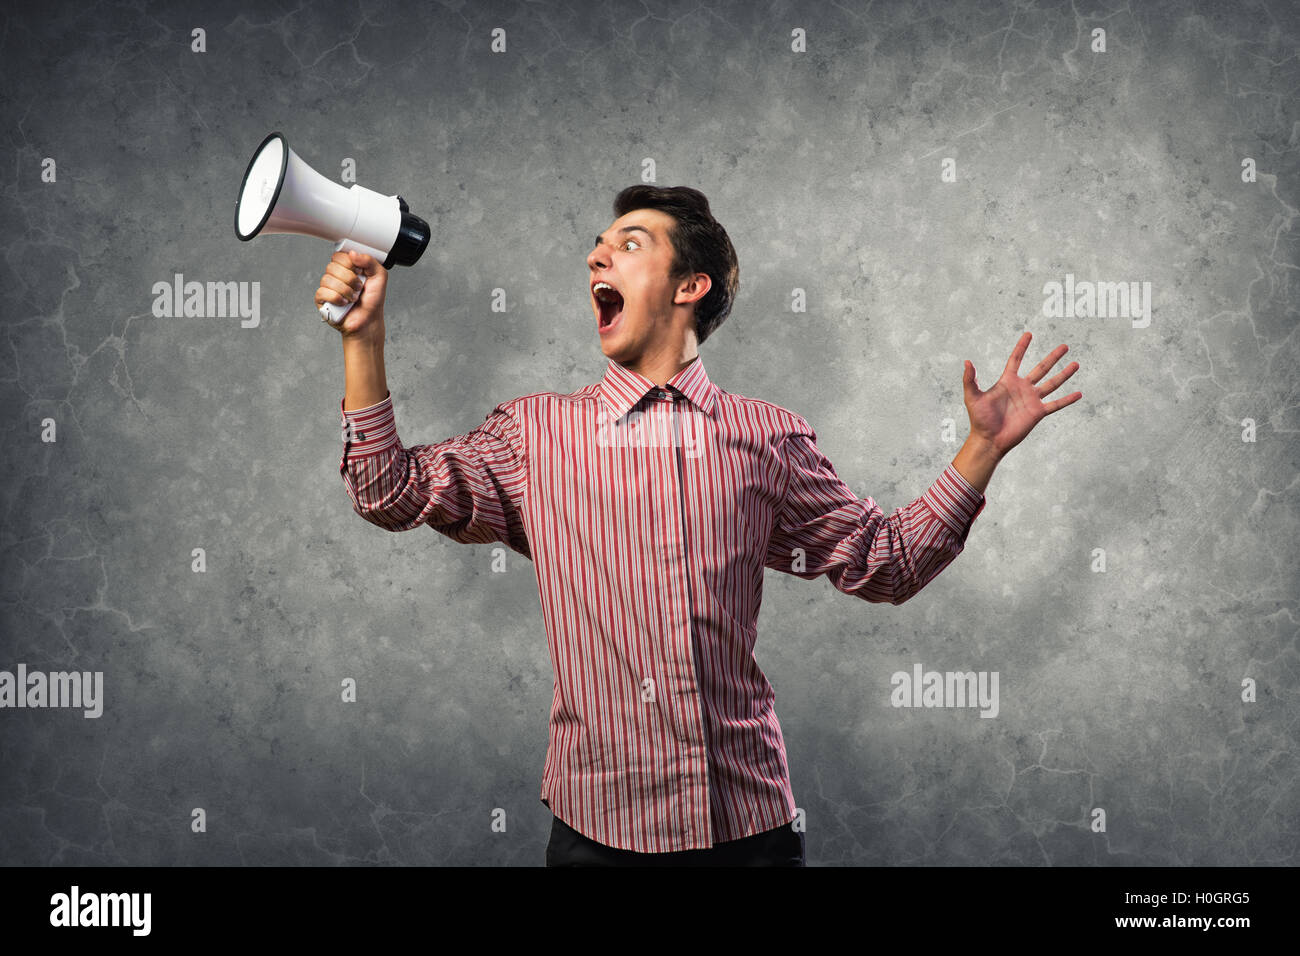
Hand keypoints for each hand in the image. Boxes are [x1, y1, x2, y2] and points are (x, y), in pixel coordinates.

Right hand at [314, 250, 387, 337]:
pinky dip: (336, 298)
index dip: (349, 263)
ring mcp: (328, 287)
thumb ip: (370, 261)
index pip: (339, 255)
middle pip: (332, 266)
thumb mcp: (379, 276)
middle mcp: (336, 276)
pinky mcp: (322, 300)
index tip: (360, 271)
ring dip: (345, 290)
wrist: (369, 321)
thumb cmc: (373, 300)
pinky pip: (322, 292)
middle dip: (350, 278)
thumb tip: (353, 253)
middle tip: (359, 287)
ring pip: (327, 279)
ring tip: (353, 298)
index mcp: (347, 268)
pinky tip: (344, 303)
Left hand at [963, 332, 1080, 457]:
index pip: (1016, 359)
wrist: (989, 440)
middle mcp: (1022, 388)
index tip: (1029, 334)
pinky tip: (1079, 394)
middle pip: (1041, 368)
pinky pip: (1055, 404)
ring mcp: (1032, 400)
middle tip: (1065, 346)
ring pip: (1052, 384)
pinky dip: (1067, 400)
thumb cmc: (979, 419)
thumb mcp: (972, 397)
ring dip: (1064, 374)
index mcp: (1007, 381)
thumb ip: (970, 380)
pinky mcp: (1038, 413)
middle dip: (1053, 357)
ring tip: (1076, 363)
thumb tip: (967, 362)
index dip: (1022, 347)